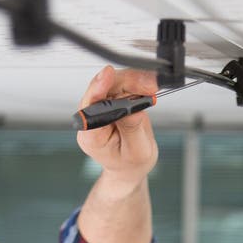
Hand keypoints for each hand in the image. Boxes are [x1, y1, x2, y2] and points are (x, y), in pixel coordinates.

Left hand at [76, 65, 158, 183]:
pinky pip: (121, 84)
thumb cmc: (130, 164)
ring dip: (135, 81)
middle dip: (127, 83)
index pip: (90, 108)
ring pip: (113, 82)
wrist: (130, 167)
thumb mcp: (137, 151)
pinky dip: (136, 83)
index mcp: (91, 136)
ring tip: (152, 88)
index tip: (108, 75)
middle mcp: (92, 119)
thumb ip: (133, 129)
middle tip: (149, 86)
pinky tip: (148, 88)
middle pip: (103, 89)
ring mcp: (101, 108)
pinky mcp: (111, 101)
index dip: (98, 89)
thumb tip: (133, 107)